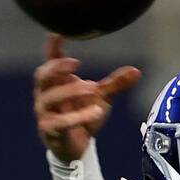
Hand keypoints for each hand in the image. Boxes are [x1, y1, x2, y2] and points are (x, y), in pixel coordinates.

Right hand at [34, 33, 140, 162]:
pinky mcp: (49, 130)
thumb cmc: (84, 116)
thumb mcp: (101, 98)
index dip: (53, 47)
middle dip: (56, 67)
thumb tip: (136, 71)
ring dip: (71, 92)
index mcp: (56, 82)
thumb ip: (115, 84)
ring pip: (50, 98)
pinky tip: (96, 113)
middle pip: (42, 76)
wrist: (76, 147)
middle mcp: (45, 94)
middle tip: (75, 63)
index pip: (50, 61)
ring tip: (92, 89)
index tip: (57, 32)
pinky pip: (60, 122)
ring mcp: (44, 112)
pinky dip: (78, 116)